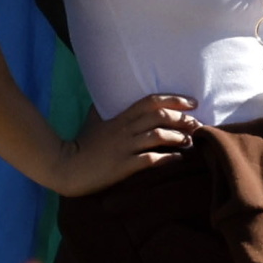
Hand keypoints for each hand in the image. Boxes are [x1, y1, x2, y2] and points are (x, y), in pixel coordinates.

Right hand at [50, 93, 195, 195]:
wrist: (65, 167)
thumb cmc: (83, 144)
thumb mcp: (94, 121)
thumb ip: (106, 108)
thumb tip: (109, 95)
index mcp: (120, 117)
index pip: (151, 101)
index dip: (174, 99)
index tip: (193, 103)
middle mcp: (124, 130)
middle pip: (159, 117)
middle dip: (183, 119)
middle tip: (197, 124)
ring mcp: (124, 148)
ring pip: (158, 136)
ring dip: (179, 138)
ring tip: (189, 141)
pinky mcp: (123, 166)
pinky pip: (150, 159)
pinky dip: (168, 158)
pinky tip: (178, 159)